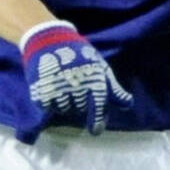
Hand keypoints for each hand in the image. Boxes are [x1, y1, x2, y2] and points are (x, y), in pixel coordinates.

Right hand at [20, 20, 132, 134]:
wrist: (49, 39)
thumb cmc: (79, 54)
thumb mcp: (100, 67)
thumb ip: (113, 88)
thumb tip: (128, 105)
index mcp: (93, 79)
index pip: (98, 106)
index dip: (97, 120)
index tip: (95, 130)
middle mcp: (76, 85)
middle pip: (80, 109)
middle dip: (80, 104)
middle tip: (76, 89)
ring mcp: (58, 88)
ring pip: (64, 110)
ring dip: (65, 103)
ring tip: (64, 87)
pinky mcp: (41, 90)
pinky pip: (48, 107)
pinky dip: (50, 102)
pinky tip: (52, 90)